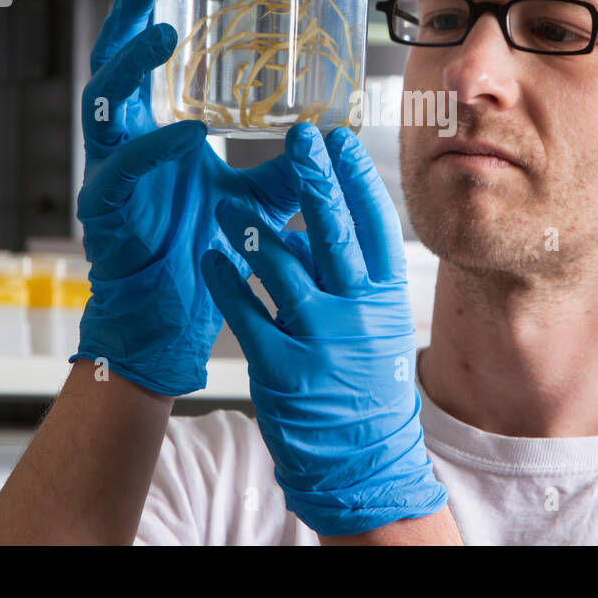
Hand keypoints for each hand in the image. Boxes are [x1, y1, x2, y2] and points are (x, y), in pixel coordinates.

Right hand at [73, 0, 301, 395]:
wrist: (167, 320)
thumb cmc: (195, 257)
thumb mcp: (246, 206)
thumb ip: (279, 177)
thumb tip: (326, 146)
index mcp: (151, 138)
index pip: (144, 69)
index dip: (146, 22)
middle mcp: (124, 148)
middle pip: (111, 70)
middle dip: (125, 22)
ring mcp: (109, 175)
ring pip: (104, 108)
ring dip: (132, 67)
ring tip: (164, 35)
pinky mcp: (105, 212)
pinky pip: (125, 171)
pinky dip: (154, 149)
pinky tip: (183, 131)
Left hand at [202, 123, 448, 535]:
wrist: (363, 460)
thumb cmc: (368, 386)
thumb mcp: (379, 327)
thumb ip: (353, 279)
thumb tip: (319, 226)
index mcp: (386, 298)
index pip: (375, 225)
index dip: (357, 179)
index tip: (339, 140)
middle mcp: (357, 312)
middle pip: (334, 233)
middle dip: (315, 181)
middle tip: (297, 138)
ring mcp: (320, 339)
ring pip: (283, 268)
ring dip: (252, 229)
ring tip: (226, 201)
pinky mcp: (282, 366)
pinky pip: (246, 312)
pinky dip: (227, 281)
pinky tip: (211, 258)